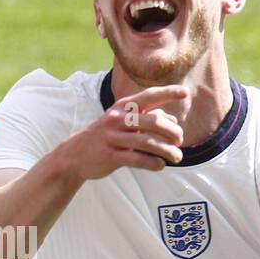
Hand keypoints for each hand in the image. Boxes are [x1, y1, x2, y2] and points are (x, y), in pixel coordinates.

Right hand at [55, 85, 188, 179]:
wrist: (73, 156)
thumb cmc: (105, 137)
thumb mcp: (122, 122)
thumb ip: (147, 119)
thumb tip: (173, 120)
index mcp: (122, 107)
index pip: (149, 96)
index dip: (168, 93)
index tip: (185, 92)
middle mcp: (117, 119)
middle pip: (153, 122)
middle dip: (172, 132)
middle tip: (180, 140)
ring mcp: (113, 138)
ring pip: (147, 143)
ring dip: (167, 151)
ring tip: (177, 157)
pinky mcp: (110, 156)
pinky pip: (137, 159)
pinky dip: (152, 163)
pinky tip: (160, 166)